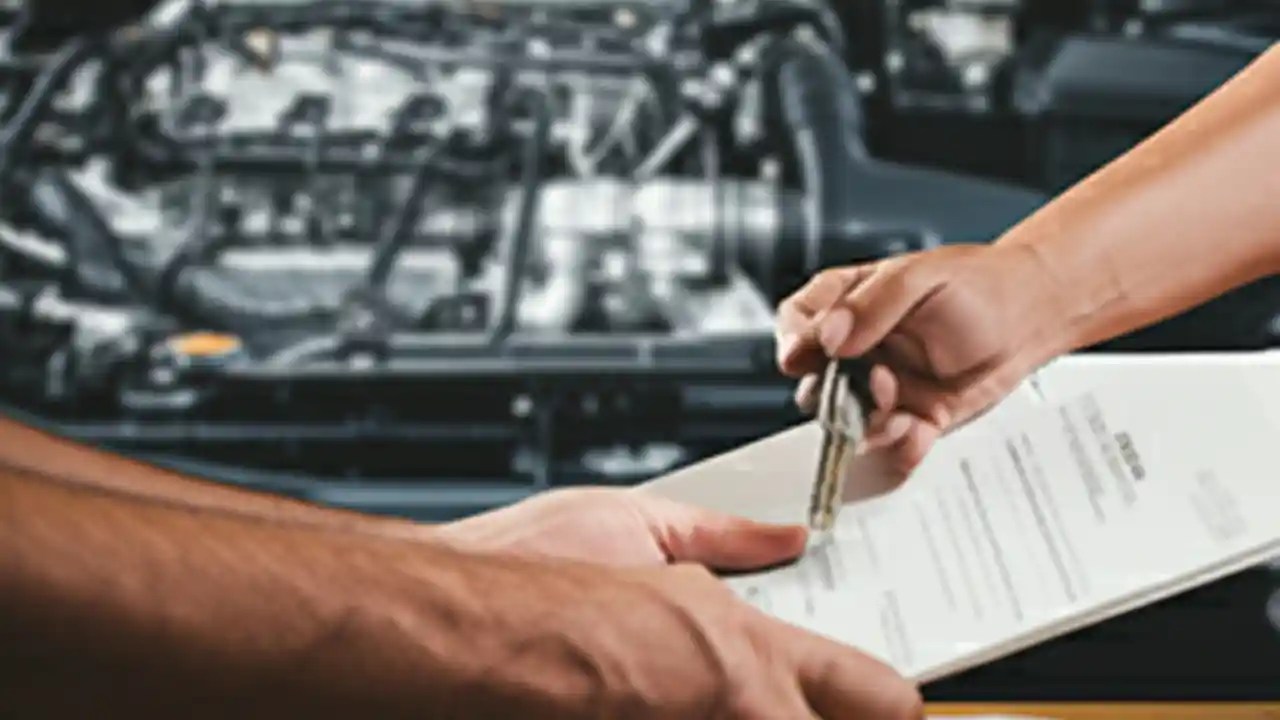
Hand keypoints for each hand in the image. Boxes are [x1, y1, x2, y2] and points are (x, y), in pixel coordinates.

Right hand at [437, 491, 922, 717]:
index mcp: (743, 654)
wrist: (450, 634)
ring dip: (760, 715)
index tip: (891, 701)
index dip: (892, 703)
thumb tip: (783, 536)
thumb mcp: (639, 521)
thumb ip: (726, 536)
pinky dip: (694, 714)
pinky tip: (662, 694)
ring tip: (706, 687)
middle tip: (797, 694)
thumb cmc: (527, 572)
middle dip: (824, 714)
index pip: (878, 698)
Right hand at [776, 243, 1064, 472]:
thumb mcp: (922, 277)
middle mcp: (858, 348)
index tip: (802, 358)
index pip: (798, 323)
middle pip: (813, 382)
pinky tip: (918, 432)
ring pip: (848, 421)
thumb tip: (829, 337)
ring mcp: (881, 386)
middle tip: (876, 387)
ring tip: (902, 416)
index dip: (794, 343)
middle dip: (835, 396)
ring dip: (868, 426)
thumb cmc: (980, 284)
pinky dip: (900, 449)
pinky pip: (891, 445)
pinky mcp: (911, 417)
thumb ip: (872, 305)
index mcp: (849, 302)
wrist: (1033, 317)